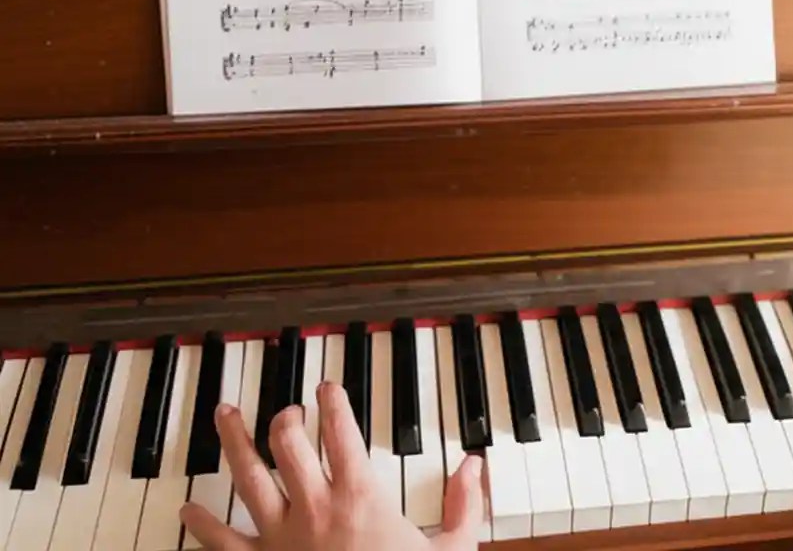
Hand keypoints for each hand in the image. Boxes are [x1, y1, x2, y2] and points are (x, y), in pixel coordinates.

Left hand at [181, 381, 482, 550]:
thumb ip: (464, 506)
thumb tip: (475, 467)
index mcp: (360, 497)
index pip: (342, 431)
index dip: (333, 401)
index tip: (328, 387)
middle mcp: (314, 508)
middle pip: (287, 442)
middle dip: (285, 417)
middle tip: (289, 410)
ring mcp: (281, 537)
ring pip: (248, 477)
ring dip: (233, 441)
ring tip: (225, 414)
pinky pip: (220, 542)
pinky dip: (200, 525)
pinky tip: (188, 510)